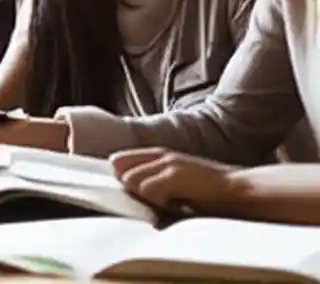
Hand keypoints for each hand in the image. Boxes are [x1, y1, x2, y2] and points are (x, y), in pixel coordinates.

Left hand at [111, 148, 243, 213]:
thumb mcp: (177, 181)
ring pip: (131, 181)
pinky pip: (148, 190)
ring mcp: (168, 163)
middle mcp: (161, 155)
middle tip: (157, 200)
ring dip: (145, 196)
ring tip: (169, 202)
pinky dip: (158, 202)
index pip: (118, 159)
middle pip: (119, 170)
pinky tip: (177, 205)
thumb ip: (153, 180)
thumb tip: (126, 188)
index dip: (120, 177)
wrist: (242, 191)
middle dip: (132, 189)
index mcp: (159, 155)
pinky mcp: (176, 174)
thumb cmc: (211, 192)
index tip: (132, 193)